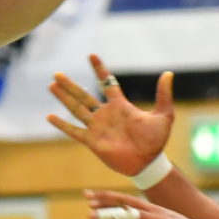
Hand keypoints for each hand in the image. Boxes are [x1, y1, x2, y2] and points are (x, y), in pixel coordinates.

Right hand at [48, 54, 174, 176]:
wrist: (148, 163)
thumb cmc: (156, 141)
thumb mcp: (164, 115)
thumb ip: (163, 95)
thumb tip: (168, 73)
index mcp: (120, 105)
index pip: (107, 83)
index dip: (100, 69)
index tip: (92, 56)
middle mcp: (105, 114)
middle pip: (84, 95)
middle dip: (70, 85)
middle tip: (57, 73)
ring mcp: (97, 127)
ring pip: (76, 109)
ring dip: (63, 98)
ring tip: (51, 85)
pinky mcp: (92, 141)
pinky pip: (74, 131)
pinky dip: (62, 124)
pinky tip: (50, 116)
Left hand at [84, 189, 211, 218]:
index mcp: (152, 209)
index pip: (126, 200)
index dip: (108, 197)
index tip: (91, 196)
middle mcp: (152, 211)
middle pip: (124, 202)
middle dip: (104, 199)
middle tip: (86, 197)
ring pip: (128, 215)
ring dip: (108, 215)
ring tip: (90, 215)